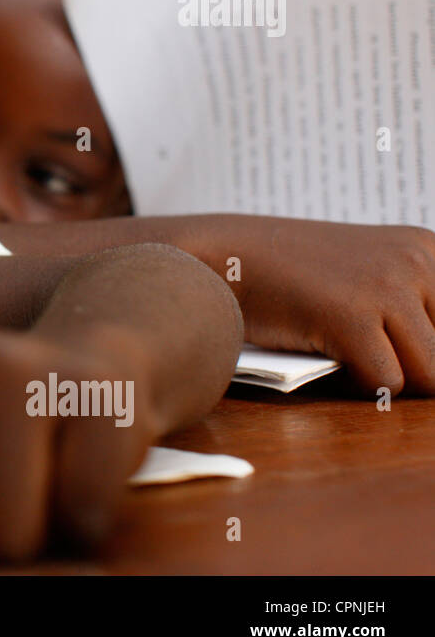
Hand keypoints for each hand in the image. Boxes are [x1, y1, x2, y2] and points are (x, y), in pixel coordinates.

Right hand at [200, 217, 434, 393]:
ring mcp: (386, 288)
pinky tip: (327, 361)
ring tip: (348, 360)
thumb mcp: (367, 274)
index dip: (428, 351)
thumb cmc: (290, 274)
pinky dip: (355, 387)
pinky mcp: (352, 317)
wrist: (222, 253)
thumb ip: (413, 310)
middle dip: (412, 368)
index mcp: (429, 249)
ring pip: (430, 376)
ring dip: (387, 379)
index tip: (394, 348)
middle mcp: (418, 263)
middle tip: (363, 356)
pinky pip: (386, 383)